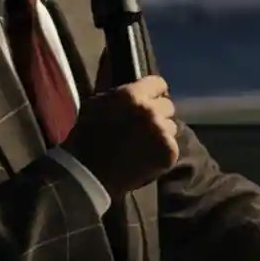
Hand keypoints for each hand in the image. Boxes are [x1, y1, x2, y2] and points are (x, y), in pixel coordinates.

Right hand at [62, 75, 178, 195]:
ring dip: (161, 134)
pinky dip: (162, 154)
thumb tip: (134, 85)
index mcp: (131, 95)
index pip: (158, 84)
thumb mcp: (96, 105)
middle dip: (158, 115)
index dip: (153, 93)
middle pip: (168, 106)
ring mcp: (161, 132)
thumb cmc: (87, 139)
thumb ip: (119, 94)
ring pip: (172, 127)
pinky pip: (172, 147)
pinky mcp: (169, 152)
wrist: (88, 176)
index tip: (149, 101)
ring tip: (143, 146)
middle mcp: (150, 110)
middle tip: (143, 128)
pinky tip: (146, 159)